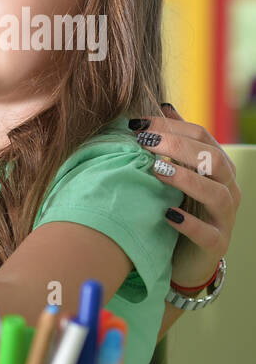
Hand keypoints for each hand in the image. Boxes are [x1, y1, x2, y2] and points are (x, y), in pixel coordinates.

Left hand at [137, 104, 241, 289]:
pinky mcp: (216, 243)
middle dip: (178, 147)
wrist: (188, 256)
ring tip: (157, 170)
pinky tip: (167, 214)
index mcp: (218, 166)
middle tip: (144, 141)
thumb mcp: (179, 172)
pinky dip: (188, 223)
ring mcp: (225, 217)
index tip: (136, 124)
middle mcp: (227, 188)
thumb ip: (175, 142)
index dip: (170, 127)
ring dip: (186, 179)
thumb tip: (163, 107)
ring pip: (216, 193)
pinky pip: (207, 232)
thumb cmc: (182, 207)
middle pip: (213, 159)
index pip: (202, 137)